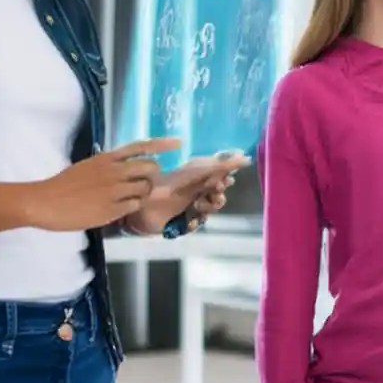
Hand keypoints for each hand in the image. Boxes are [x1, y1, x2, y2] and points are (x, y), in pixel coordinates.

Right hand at [28, 138, 181, 230]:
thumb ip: (112, 167)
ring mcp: (114, 190)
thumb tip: (133, 170)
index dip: (162, 144)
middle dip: (153, 176)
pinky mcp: (112, 208)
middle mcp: (114, 171)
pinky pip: (136, 205)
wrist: (44, 201)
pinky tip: (121, 207)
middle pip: (150, 168)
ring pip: (146, 188)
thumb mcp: (88, 167)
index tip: (179, 144)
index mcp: (106, 158)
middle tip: (145, 183)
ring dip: (143, 193)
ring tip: (128, 197)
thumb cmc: (64, 185)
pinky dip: (134, 206)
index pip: (140, 146)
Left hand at [123, 150, 250, 234]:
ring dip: (207, 210)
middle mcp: (194, 190)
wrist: (138, 209)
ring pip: (210, 210)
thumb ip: (219, 166)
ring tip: (198, 208)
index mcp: (196, 175)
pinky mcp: (180, 221)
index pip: (220, 176)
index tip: (226, 182)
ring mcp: (188, 206)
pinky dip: (195, 224)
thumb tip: (245, 157)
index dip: (226, 180)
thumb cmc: (164, 187)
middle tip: (212, 195)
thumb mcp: (194, 174)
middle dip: (217, 197)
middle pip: (218, 195)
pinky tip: (188, 222)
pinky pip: (197, 224)